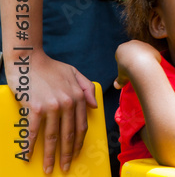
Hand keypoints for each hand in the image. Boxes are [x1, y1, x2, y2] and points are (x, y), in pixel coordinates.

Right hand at [9, 51, 96, 174]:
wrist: (30, 60)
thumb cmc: (51, 67)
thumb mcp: (75, 73)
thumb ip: (87, 88)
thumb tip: (94, 106)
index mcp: (79, 96)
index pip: (82, 125)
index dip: (80, 142)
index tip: (77, 154)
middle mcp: (68, 102)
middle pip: (69, 134)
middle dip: (68, 154)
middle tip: (65, 168)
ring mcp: (52, 106)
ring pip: (53, 136)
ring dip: (51, 155)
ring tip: (49, 168)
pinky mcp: (36, 108)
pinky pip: (35, 131)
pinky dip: (32, 146)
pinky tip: (29, 156)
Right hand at [114, 40, 161, 89]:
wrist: (142, 65)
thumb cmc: (128, 70)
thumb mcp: (121, 76)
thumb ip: (119, 80)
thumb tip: (116, 86)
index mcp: (122, 48)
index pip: (122, 54)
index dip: (124, 63)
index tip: (126, 69)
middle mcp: (133, 43)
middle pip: (133, 52)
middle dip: (134, 59)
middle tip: (135, 69)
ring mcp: (143, 45)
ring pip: (143, 53)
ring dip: (143, 60)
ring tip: (143, 69)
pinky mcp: (153, 48)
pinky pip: (152, 56)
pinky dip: (151, 61)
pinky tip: (150, 67)